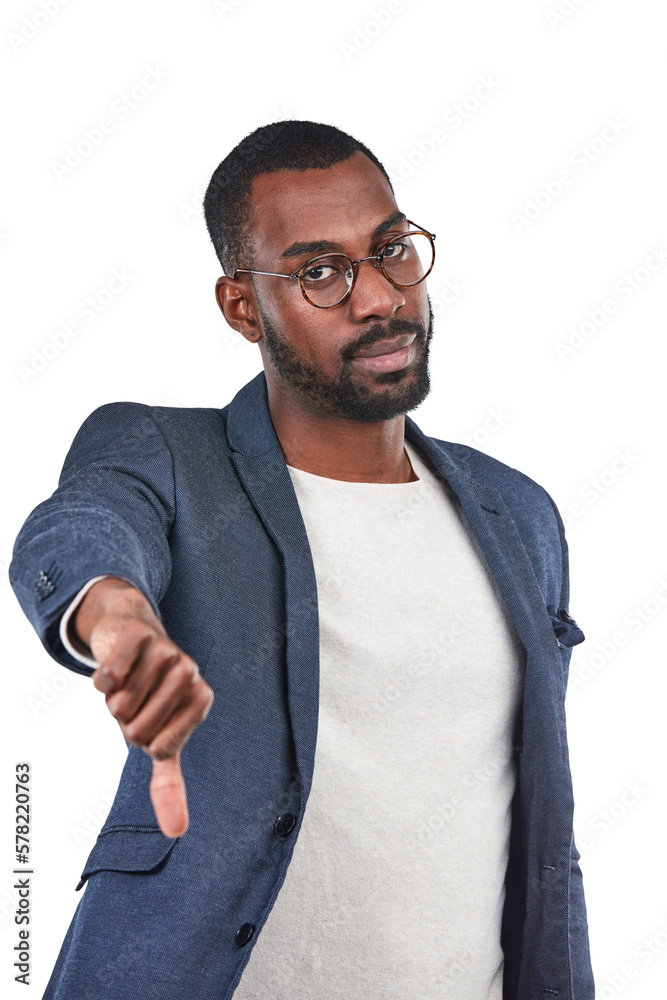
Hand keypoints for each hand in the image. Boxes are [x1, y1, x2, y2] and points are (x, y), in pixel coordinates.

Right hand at [71, 578, 213, 836]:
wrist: (132, 636)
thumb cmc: (149, 696)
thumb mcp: (161, 740)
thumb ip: (170, 785)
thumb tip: (177, 833)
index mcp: (201, 700)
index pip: (160, 747)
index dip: (144, 742)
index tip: (150, 722)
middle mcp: (190, 672)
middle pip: (137, 730)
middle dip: (125, 723)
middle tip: (135, 702)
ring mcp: (166, 650)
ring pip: (119, 704)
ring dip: (111, 700)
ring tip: (126, 683)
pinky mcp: (138, 636)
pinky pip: (107, 676)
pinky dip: (101, 679)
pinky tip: (114, 667)